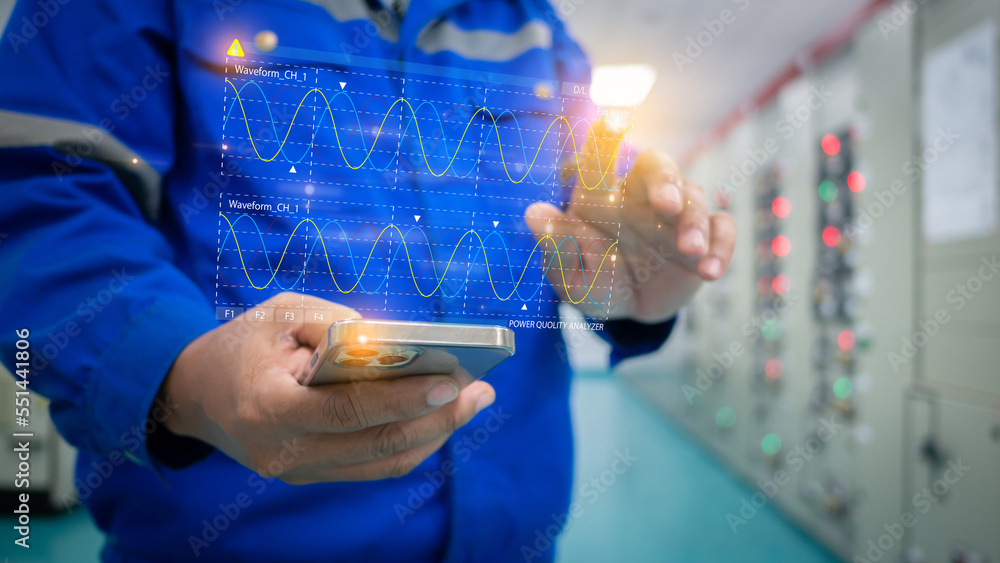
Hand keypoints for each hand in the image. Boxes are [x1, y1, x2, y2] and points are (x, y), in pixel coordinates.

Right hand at [158, 292, 495, 482]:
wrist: (193, 393)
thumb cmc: (243, 343)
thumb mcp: (283, 314)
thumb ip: (340, 325)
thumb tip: (404, 343)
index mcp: (270, 408)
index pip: (349, 410)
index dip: (404, 398)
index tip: (452, 382)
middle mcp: (285, 453)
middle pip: (378, 444)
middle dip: (438, 418)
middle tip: (480, 391)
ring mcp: (299, 471)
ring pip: (384, 461)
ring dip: (435, 434)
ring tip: (472, 402)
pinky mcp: (311, 475)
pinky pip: (372, 465)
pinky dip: (411, 442)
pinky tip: (439, 417)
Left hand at [524, 118, 735, 322]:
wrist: (631, 311)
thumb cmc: (596, 282)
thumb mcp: (571, 276)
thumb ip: (556, 247)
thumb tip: (533, 214)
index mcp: (601, 198)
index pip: (600, 160)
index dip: (605, 139)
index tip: (609, 123)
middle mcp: (640, 197)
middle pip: (659, 166)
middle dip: (666, 180)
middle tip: (667, 204)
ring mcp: (676, 216)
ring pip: (694, 197)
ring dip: (694, 222)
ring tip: (691, 251)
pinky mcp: (704, 237)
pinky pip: (722, 228)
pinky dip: (721, 245)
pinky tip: (710, 270)